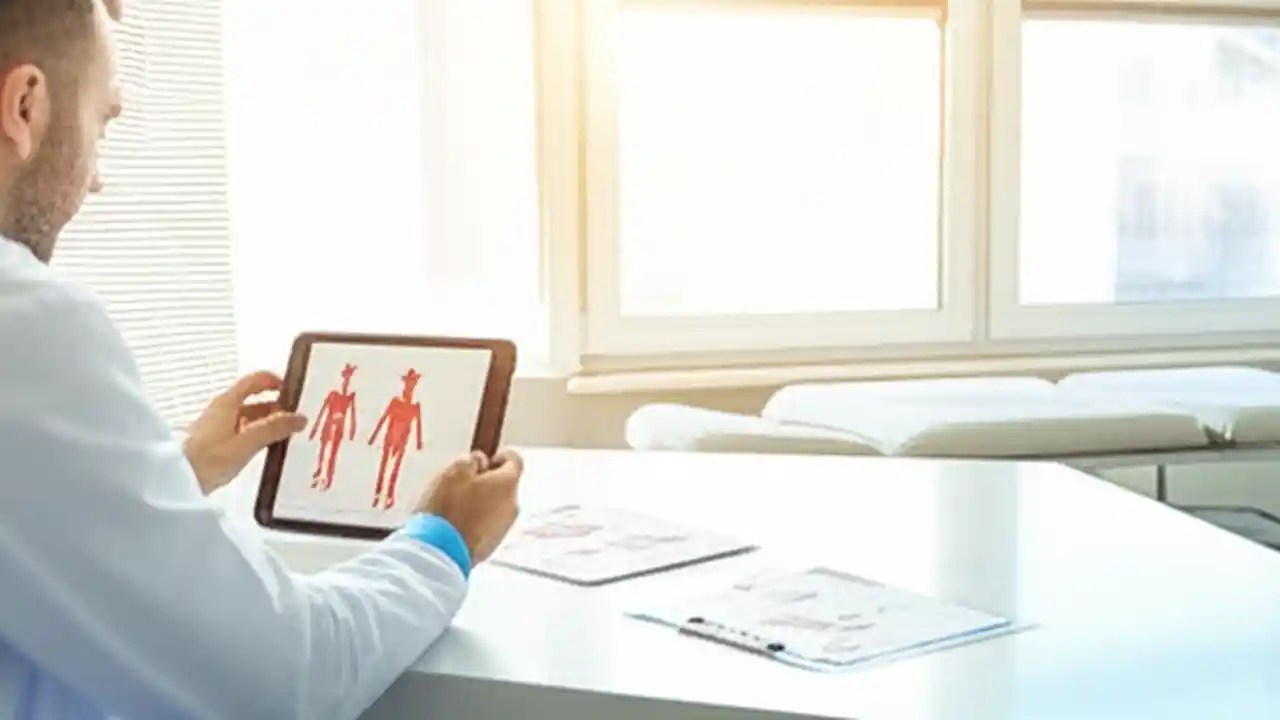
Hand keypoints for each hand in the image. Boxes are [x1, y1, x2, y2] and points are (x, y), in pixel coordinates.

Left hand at [185, 372, 307, 494]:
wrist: (172, 481)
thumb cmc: (208, 458)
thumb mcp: (245, 443)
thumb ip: (273, 429)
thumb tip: (300, 417)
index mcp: (228, 402)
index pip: (256, 380)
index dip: (276, 382)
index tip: (296, 392)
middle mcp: (222, 409)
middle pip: (254, 400)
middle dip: (278, 407)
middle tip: (299, 420)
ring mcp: (217, 426)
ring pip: (249, 418)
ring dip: (269, 424)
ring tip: (289, 435)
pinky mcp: (214, 443)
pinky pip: (242, 432)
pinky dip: (258, 435)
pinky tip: (268, 448)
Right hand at [417, 449, 523, 563]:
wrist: (441, 551)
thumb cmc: (448, 509)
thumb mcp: (454, 471)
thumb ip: (472, 460)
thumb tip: (480, 462)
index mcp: (507, 484)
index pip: (515, 460)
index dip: (499, 456)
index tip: (484, 460)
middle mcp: (512, 506)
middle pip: (505, 485)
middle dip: (486, 481)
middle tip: (462, 484)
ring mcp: (504, 527)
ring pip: (496, 506)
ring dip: (481, 502)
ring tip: (455, 506)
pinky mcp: (492, 544)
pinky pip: (488, 524)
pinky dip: (477, 520)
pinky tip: (456, 523)